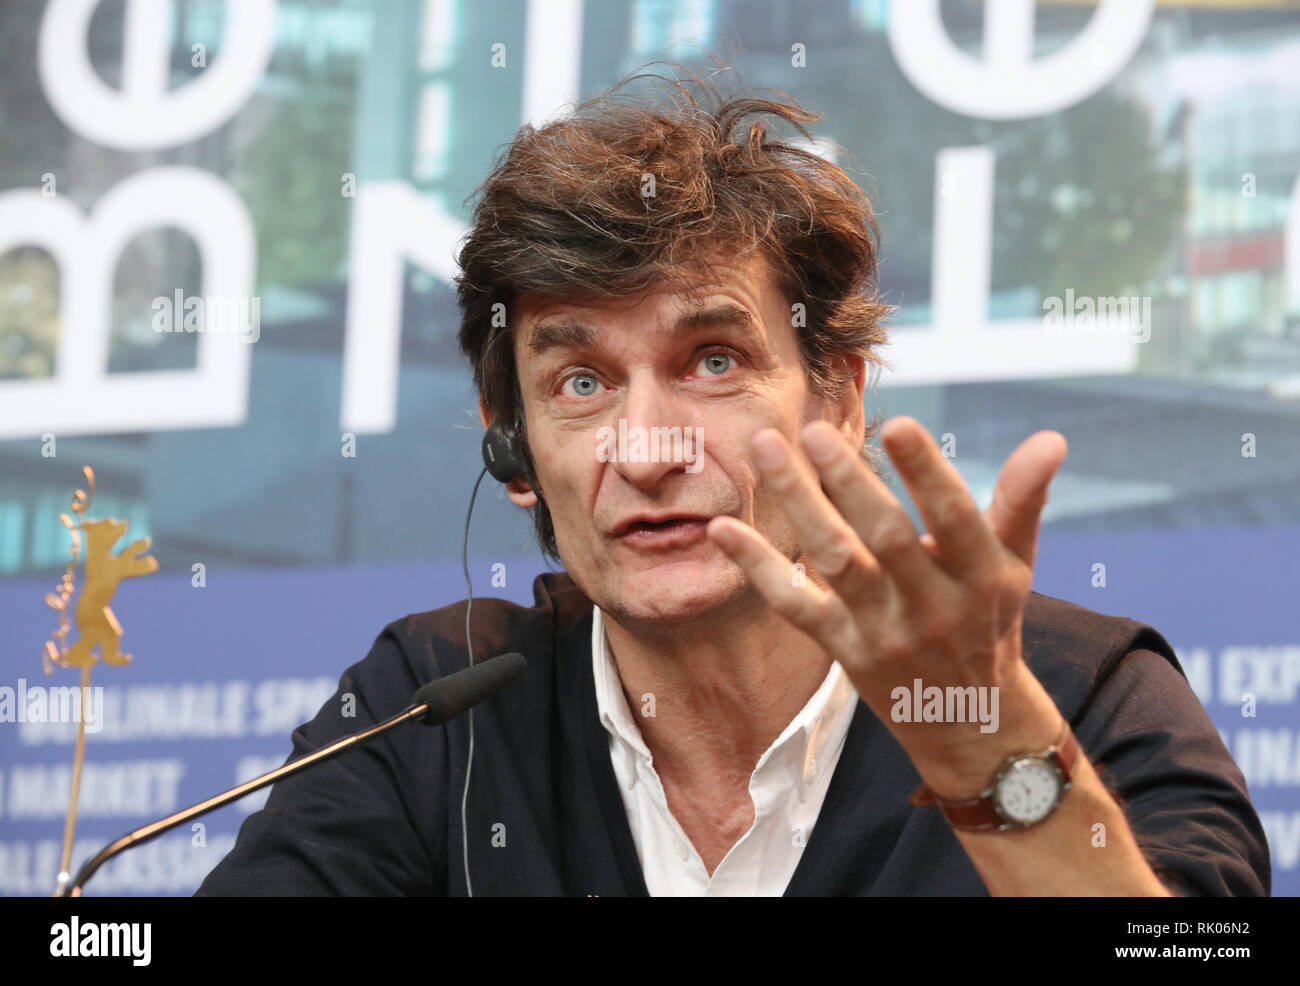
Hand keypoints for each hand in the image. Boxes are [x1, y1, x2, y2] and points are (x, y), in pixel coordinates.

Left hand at [705, 415, 1068, 786]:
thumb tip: (1052, 437)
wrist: (969, 720)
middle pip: (885, 537)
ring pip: (833, 562)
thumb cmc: (988, 621)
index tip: (897, 425)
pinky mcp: (842, 648)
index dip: (927, 473)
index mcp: (981, 577)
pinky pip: (794, 604)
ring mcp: (882, 630)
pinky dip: (756, 567)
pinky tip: (721, 528)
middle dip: (847, 482)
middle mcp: (932, 605)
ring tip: (767, 449)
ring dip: (796, 504)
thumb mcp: (1013, 565)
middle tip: (810, 430)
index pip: (955, 519)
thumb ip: (1022, 500)